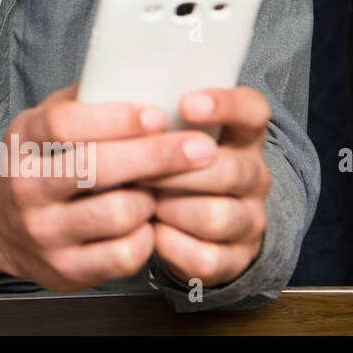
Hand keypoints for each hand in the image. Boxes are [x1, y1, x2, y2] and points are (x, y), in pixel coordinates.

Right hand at [0, 83, 223, 292]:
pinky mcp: (64, 270)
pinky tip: (146, 222)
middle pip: (96, 168)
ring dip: (151, 198)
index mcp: (22, 142)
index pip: (64, 125)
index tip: (157, 114)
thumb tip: (139, 74)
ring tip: (158, 188)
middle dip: (157, 156)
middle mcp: (25, 187)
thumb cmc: (36, 165)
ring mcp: (44, 232)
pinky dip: (146, 236)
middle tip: (201, 148)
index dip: (116, 119)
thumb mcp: (42, 125)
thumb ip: (81, 101)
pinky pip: (124, 255)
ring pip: (118, 213)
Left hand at [135, 86, 271, 287]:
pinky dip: (170, 245)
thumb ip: (143, 113)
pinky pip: (205, 257)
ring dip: (169, 209)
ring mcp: (249, 217)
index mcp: (239, 132)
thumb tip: (100, 95)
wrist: (177, 221)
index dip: (224, 105)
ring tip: (140, 200)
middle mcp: (252, 173)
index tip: (186, 104)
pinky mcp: (235, 257)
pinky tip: (151, 231)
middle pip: (228, 170)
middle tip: (133, 170)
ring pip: (215, 216)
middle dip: (172, 170)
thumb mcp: (157, 130)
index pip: (251, 109)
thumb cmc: (159, 161)